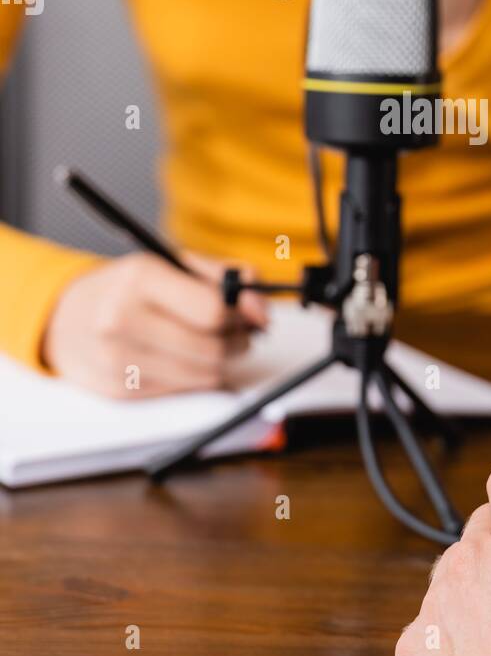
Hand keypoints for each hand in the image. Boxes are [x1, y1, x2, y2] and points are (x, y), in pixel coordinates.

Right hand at [41, 251, 268, 398]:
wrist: (65, 319)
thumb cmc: (129, 288)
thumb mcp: (171, 264)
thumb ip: (222, 275)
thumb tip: (261, 302)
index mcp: (140, 279)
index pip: (212, 311)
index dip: (243, 314)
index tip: (252, 311)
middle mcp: (123, 320)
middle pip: (212, 349)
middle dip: (239, 341)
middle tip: (241, 330)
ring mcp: (119, 360)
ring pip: (203, 376)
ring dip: (222, 362)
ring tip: (216, 343)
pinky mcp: (121, 391)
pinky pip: (183, 391)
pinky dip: (196, 377)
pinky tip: (186, 358)